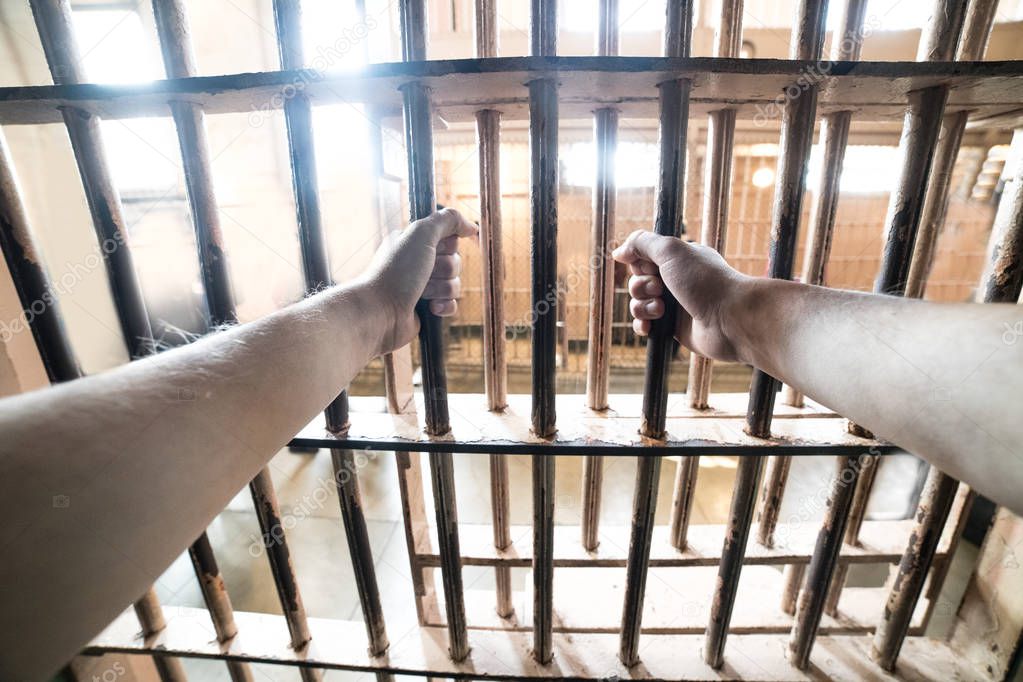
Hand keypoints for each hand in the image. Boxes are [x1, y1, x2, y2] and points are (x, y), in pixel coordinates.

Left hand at [359, 208, 477, 354]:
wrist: (381, 311)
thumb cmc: (397, 271)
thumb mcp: (421, 234)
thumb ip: (447, 220)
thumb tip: (471, 226)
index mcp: (414, 242)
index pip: (449, 237)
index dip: (447, 244)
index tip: (434, 248)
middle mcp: (418, 262)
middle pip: (455, 261)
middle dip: (445, 269)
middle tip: (426, 273)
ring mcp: (423, 286)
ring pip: (455, 283)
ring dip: (443, 288)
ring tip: (423, 293)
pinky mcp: (428, 307)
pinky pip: (452, 303)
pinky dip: (445, 305)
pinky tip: (431, 308)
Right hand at [612, 230, 750, 363]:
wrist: (730, 319)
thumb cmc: (705, 281)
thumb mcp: (671, 250)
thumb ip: (642, 243)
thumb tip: (618, 251)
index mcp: (678, 260)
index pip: (643, 258)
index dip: (640, 263)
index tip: (651, 267)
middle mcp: (676, 280)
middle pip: (637, 281)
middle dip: (641, 286)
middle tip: (659, 289)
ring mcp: (674, 305)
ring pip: (638, 303)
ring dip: (642, 306)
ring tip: (661, 309)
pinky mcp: (672, 328)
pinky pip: (645, 325)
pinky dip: (642, 325)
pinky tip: (650, 327)